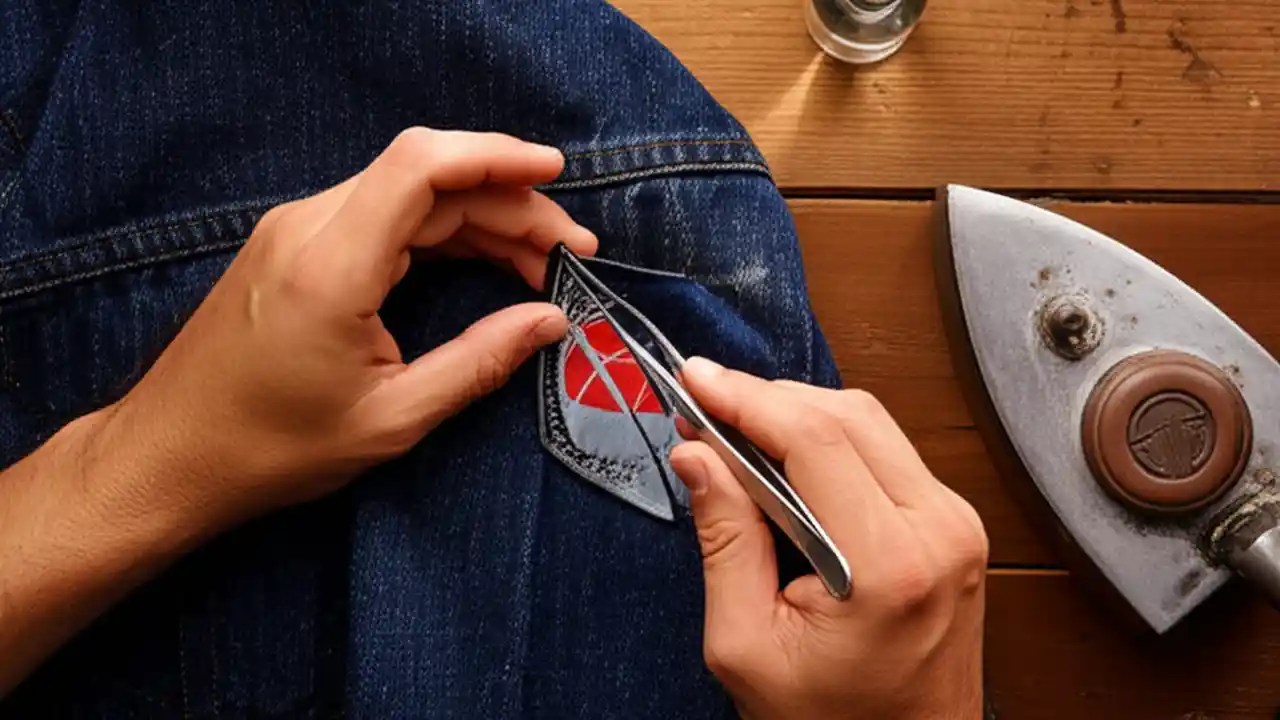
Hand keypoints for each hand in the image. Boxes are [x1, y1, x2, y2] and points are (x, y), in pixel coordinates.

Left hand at [96, 127, 596, 532]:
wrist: (170, 456)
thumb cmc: (272, 449)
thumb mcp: (391, 419)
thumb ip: (478, 363)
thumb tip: (551, 322)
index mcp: (330, 267)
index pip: (422, 168)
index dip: (496, 157)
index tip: (556, 175)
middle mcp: (307, 228)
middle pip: (427, 177)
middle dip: (509, 204)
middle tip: (571, 252)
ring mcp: (294, 230)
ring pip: (408, 192)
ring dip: (480, 217)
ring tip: (541, 262)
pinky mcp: (292, 244)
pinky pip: (381, 213)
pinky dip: (441, 229)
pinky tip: (483, 259)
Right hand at [670, 359, 987, 719]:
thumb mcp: (746, 646)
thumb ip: (723, 541)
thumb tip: (697, 455)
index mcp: (890, 566)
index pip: (816, 440)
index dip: (746, 398)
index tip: (694, 379)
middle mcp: (938, 531)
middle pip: (846, 414)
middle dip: (765, 399)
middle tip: (703, 407)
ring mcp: (954, 524)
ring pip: (869, 422)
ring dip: (796, 414)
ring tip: (733, 432)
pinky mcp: (951, 524)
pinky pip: (885, 451)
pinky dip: (827, 440)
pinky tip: (781, 459)